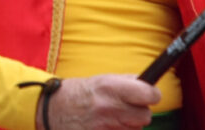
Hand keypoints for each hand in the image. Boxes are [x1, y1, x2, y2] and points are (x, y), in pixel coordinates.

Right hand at [42, 75, 159, 129]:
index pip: (150, 95)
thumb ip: (126, 82)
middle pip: (145, 116)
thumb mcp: (101, 80)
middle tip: (125, 108)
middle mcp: (110, 107)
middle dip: (139, 112)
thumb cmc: (77, 93)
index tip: (149, 94)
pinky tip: (106, 127)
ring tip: (111, 117)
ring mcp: (107, 127)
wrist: (52, 110)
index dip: (151, 94)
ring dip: (128, 125)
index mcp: (111, 87)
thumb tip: (148, 84)